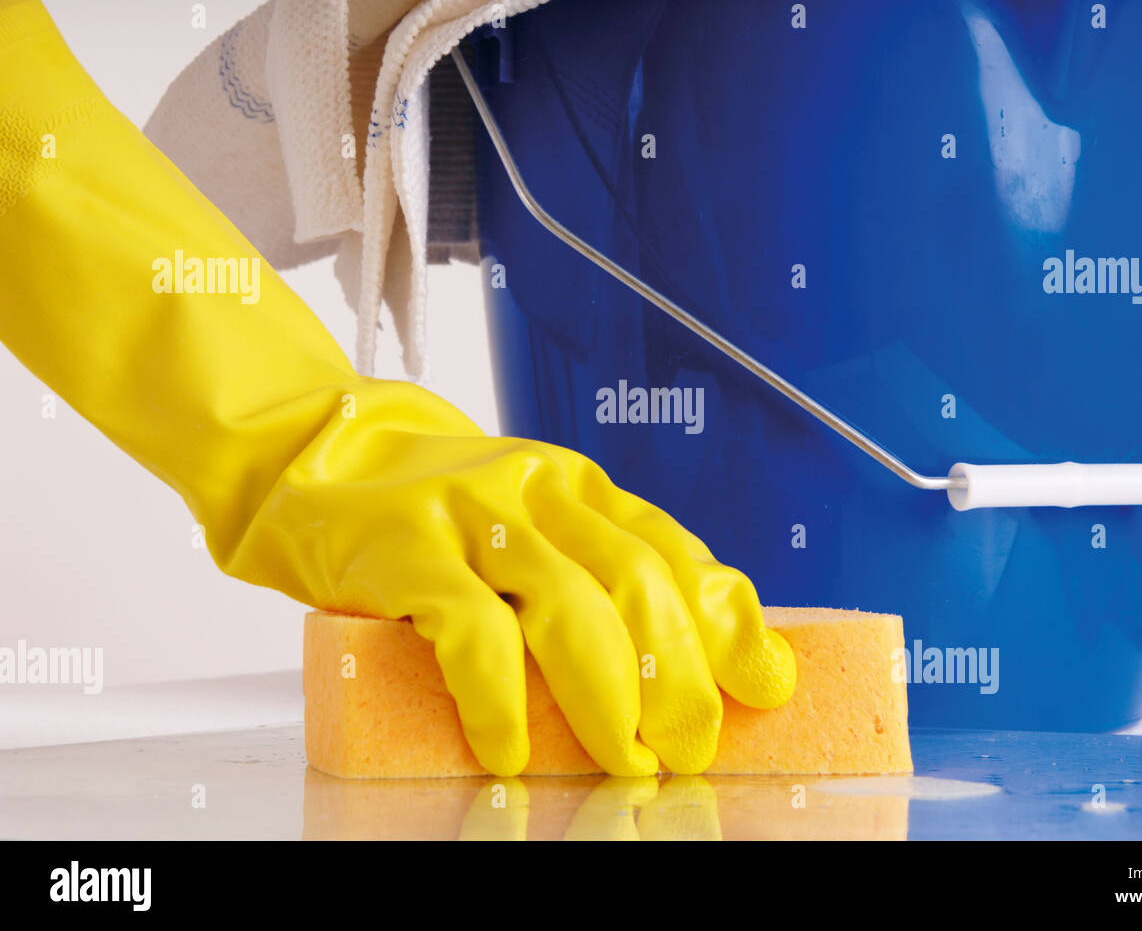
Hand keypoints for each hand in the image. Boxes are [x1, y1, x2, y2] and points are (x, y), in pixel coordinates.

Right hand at [240, 378, 795, 775]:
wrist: (311, 446)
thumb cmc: (431, 504)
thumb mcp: (526, 520)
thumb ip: (593, 566)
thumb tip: (677, 652)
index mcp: (577, 486)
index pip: (675, 551)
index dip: (729, 622)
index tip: (766, 683)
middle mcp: (536, 490)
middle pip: (637, 582)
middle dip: (678, 675)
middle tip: (691, 746)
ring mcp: (470, 515)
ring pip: (568, 604)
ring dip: (610, 695)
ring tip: (627, 760)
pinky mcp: (403, 549)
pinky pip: (469, 629)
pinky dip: (499, 699)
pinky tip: (510, 749)